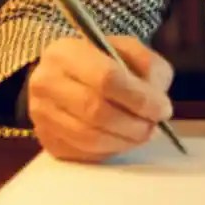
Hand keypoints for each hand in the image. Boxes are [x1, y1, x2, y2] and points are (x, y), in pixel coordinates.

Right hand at [27, 36, 174, 162]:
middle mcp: (46, 82)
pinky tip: (123, 139)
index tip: (163, 109)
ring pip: (90, 137)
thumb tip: (157, 103)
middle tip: (154, 126)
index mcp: (66, 52)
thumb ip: (148, 67)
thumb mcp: (128, 50)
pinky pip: (83, 153)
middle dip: (134, 124)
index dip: (140, 99)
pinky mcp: (46, 140)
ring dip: (125, 140)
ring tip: (143, 133)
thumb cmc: (101, 61)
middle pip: (96, 111)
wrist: (66, 76)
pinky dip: (110, 150)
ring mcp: (41, 114)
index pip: (106, 78)